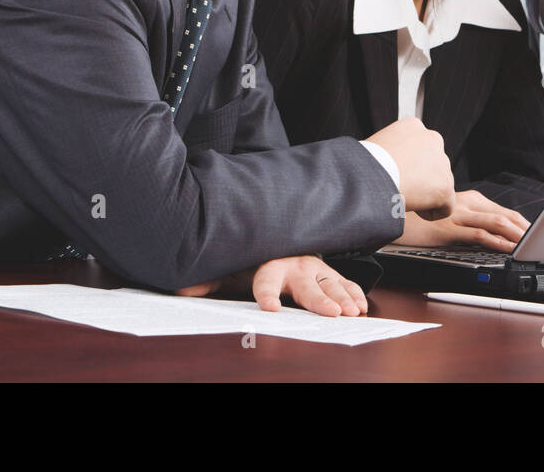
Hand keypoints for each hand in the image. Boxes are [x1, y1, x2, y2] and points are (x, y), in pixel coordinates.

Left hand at [177, 255, 368, 316]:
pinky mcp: (328, 273)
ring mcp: (315, 268)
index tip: (269, 308)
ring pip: (331, 283)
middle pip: (307, 285)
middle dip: (319, 299)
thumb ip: (210, 277)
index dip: (267, 293)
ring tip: (351, 311)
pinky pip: (344, 282)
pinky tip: (361, 306)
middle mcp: (295, 265)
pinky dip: (354, 293)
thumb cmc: (255, 256)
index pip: (266, 279)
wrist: (280, 230)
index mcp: (269, 265)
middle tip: (331, 313)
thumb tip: (182, 286)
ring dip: (342, 298)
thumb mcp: (231, 265)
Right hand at [366, 116, 455, 220]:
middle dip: (422, 179)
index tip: (397, 174)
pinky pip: (446, 206)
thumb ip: (394, 148)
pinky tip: (413, 208)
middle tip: (402, 187)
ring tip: (404, 196)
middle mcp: (432, 139)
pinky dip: (431, 212)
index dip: (410, 165)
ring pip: (440, 185)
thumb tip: (392, 162)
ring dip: (426, 194)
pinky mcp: (445, 186)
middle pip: (434, 165)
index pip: (421, 148)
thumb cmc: (364, 164)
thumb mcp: (378, 144)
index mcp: (414, 126)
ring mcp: (441, 163)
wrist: (368, 176)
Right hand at [396, 189, 529, 252]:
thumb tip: (489, 237)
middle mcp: (466, 203)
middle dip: (527, 230)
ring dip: (518, 236)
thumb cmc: (416, 219)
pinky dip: (498, 243)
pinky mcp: (448, 228)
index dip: (524, 225)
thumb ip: (466, 222)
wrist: (388, 214)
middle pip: (506, 215)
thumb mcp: (446, 217)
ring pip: (497, 223)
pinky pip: (479, 235)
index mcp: (468, 198)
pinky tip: (509, 250)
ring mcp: (458, 214)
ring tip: (533, 247)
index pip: (504, 211)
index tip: (538, 237)